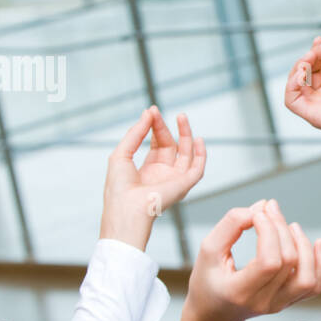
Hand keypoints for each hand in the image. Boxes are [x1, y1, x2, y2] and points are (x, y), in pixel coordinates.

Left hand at [101, 106, 206, 249]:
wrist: (126, 208)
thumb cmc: (119, 187)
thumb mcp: (122, 153)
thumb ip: (136, 133)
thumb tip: (149, 113)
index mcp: (148, 170)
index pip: (157, 143)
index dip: (155, 127)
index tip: (152, 111)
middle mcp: (163, 174)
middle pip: (171, 145)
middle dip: (167, 128)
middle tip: (160, 112)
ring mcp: (174, 179)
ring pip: (186, 154)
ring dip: (186, 135)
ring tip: (182, 117)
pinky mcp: (184, 185)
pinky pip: (198, 169)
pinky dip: (201, 154)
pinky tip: (199, 139)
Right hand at [177, 199, 320, 320]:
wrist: (215, 314)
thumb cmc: (209, 281)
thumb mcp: (208, 251)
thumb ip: (230, 225)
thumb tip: (262, 208)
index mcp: (239, 292)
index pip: (268, 262)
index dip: (269, 232)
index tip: (257, 214)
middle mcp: (264, 302)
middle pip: (288, 262)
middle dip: (281, 228)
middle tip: (270, 209)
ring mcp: (280, 304)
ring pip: (307, 278)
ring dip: (304, 246)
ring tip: (291, 226)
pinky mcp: (290, 301)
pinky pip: (315, 286)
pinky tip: (318, 243)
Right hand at [284, 36, 320, 165]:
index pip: (319, 65)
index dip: (316, 50)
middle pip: (306, 72)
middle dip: (308, 55)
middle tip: (320, 49)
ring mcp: (320, 105)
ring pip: (295, 84)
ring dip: (298, 66)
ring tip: (309, 59)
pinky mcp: (313, 115)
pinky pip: (291, 100)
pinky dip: (291, 84)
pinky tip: (304, 73)